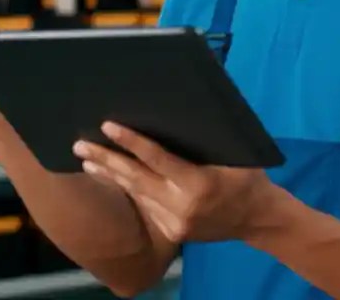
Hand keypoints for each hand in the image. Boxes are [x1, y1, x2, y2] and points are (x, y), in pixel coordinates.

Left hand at [74, 121, 281, 243]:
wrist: (258, 219)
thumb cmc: (248, 177)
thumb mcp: (235, 154)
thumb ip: (206, 139)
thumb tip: (176, 108)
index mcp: (199, 184)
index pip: (157, 159)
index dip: (131, 142)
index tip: (108, 126)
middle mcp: (182, 206)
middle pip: (136, 178)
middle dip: (106, 160)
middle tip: (80, 144)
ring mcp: (175, 223)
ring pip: (136, 194)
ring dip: (110, 175)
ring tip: (86, 160)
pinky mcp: (172, 232)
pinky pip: (145, 206)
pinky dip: (127, 189)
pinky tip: (110, 177)